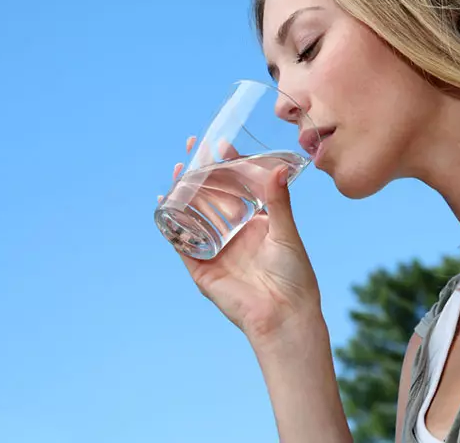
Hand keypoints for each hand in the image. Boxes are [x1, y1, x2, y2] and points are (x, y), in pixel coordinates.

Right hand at [158, 137, 321, 345]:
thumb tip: (278, 169)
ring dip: (184, 192)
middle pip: (211, 197)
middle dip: (201, 173)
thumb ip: (278, 202)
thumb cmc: (294, 277)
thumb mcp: (286, 233)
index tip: (221, 144)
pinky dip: (170, 224)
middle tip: (194, 146)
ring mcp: (216, 250)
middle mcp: (233, 234)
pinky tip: (165, 202)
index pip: (237, 188)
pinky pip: (181, 243)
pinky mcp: (202, 268)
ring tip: (178, 168)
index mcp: (256, 223)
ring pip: (194, 215)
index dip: (228, 166)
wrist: (284, 315)